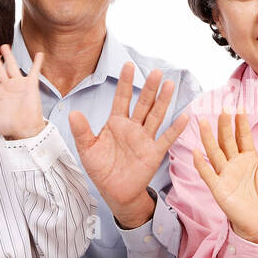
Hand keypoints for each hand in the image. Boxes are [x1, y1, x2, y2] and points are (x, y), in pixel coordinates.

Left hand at [0, 46, 45, 139]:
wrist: (26, 130)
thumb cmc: (10, 128)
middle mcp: (7, 88)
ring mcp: (19, 85)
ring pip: (12, 66)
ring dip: (8, 56)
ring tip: (3, 46)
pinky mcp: (30, 85)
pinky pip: (34, 71)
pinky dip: (37, 62)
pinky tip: (39, 54)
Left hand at [70, 63, 188, 228]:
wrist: (113, 191)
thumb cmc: (100, 168)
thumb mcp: (87, 149)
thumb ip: (82, 131)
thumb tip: (74, 113)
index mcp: (116, 123)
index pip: (122, 99)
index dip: (125, 83)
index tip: (128, 65)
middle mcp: (132, 127)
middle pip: (143, 104)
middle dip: (149, 88)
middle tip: (157, 72)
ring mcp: (145, 139)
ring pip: (156, 116)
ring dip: (163, 101)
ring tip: (169, 85)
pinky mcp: (153, 153)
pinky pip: (166, 138)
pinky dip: (175, 128)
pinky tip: (184, 116)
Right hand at [192, 111, 257, 244]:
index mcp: (249, 158)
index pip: (243, 136)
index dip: (241, 122)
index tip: (240, 107)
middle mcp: (234, 163)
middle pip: (227, 140)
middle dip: (225, 125)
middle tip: (223, 108)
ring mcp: (225, 175)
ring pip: (215, 152)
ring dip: (209, 138)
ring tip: (204, 122)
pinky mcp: (218, 188)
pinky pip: (208, 174)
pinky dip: (201, 164)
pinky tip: (196, 151)